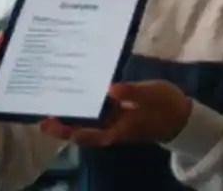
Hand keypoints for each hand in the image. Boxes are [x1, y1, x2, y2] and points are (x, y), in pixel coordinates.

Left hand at [38, 81, 192, 146]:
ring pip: (87, 122)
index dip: (72, 131)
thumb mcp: (152, 95)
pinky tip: (74, 92)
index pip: (93, 135)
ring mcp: (113, 121)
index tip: (54, 125)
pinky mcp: (115, 112)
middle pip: (84, 131)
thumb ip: (133, 92)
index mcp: (121, 129)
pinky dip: (83, 104)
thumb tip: (110, 88)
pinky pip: (95, 111)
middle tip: (41, 119)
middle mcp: (113, 128)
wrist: (180, 114)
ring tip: (50, 105)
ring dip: (70, 116)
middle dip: (63, 127)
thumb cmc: (166, 105)